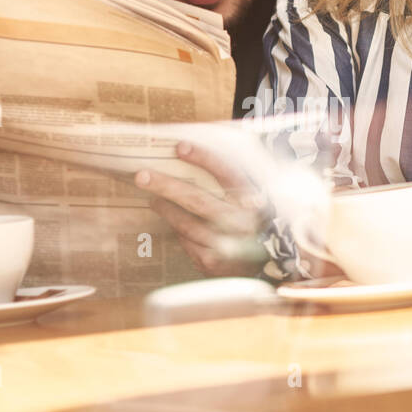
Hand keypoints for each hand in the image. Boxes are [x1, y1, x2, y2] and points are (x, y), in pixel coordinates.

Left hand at [136, 141, 266, 277]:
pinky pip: (186, 241)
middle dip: (167, 185)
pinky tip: (175, 223)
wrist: (269, 264)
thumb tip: (195, 156)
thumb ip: (234, 182)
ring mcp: (226, 245)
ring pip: (185, 223)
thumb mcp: (254, 199)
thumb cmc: (255, 222)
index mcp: (254, 201)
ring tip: (153, 199)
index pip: (226, 174)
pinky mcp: (212, 262)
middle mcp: (241, 223)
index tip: (179, 147)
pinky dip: (178, 230)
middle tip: (142, 176)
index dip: (203, 159)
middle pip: (197, 199)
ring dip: (166, 209)